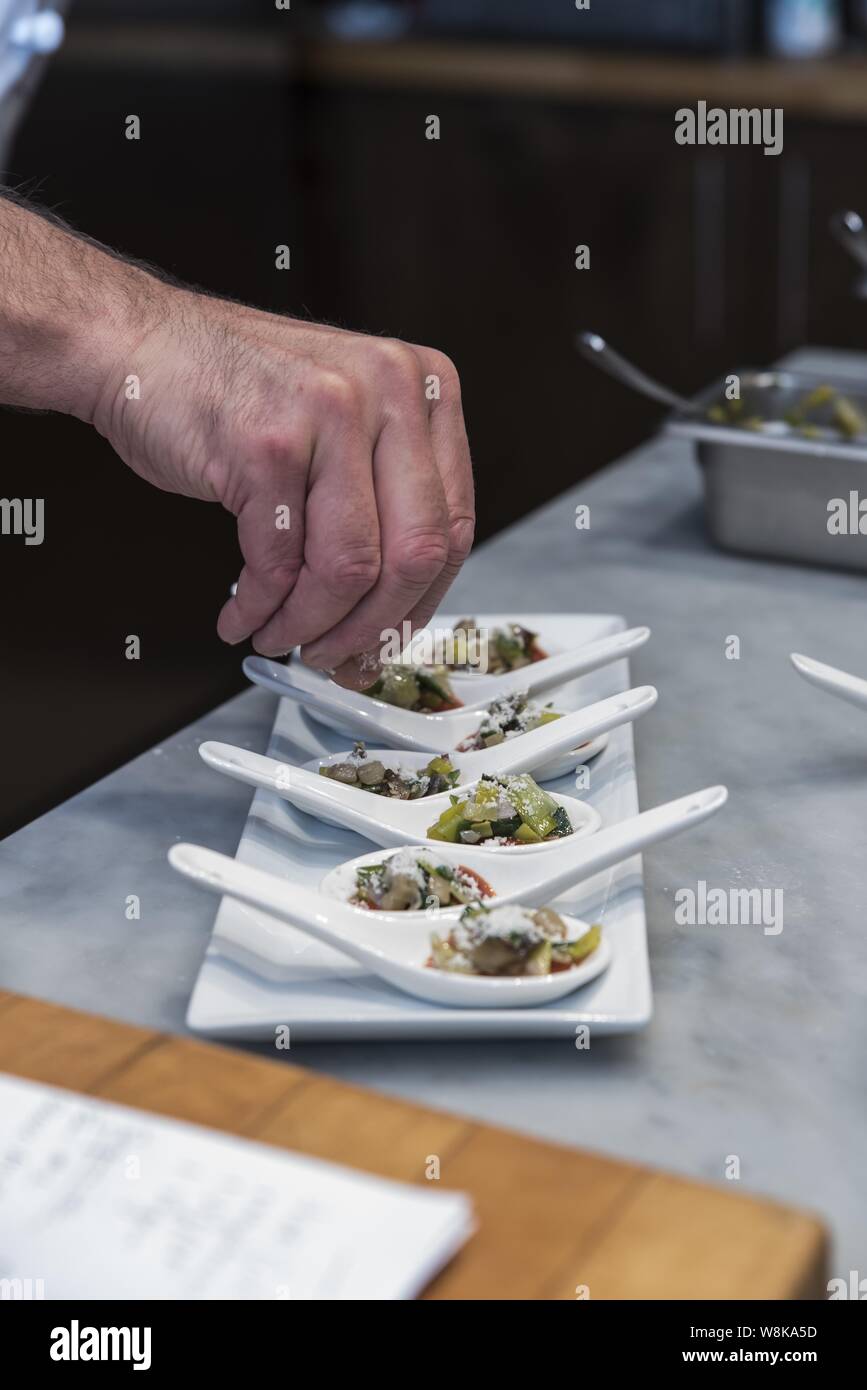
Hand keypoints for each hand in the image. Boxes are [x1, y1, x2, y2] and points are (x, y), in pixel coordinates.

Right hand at [92, 285, 474, 685]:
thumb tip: (389, 618)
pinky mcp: (269, 443)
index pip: (454, 527)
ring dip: (310, 625)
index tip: (387, 640)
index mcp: (425, 389)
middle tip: (336, 656)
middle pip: (414, 555)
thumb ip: (381, 503)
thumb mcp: (343, 424)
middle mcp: (391, 390)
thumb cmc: (237, 389)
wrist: (142, 344)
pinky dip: (260, 606)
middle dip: (371, 628)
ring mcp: (331, 412)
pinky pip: (280, 561)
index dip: (419, 603)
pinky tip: (244, 614)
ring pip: (350, 568)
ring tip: (282, 637)